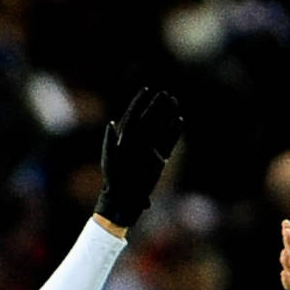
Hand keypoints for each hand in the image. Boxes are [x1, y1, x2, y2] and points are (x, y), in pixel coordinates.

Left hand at [95, 87, 184, 226]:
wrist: (125, 198)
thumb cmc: (114, 180)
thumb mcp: (109, 161)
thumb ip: (110, 143)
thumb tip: (111, 124)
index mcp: (126, 139)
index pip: (134, 116)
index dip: (139, 103)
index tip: (146, 90)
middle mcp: (139, 142)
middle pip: (149, 120)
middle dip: (157, 106)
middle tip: (166, 94)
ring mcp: (150, 150)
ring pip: (160, 129)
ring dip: (167, 116)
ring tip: (175, 102)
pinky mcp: (159, 161)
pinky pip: (168, 143)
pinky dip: (174, 133)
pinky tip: (179, 121)